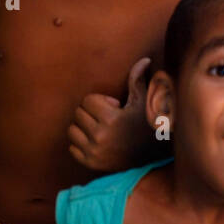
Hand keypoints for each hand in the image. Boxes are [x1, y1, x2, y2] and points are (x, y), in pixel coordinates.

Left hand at [67, 57, 154, 171]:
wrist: (151, 158)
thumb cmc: (146, 124)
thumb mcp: (143, 103)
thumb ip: (138, 80)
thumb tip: (144, 60)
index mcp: (112, 119)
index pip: (87, 101)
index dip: (100, 101)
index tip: (114, 107)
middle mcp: (100, 136)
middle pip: (78, 114)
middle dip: (90, 112)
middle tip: (106, 117)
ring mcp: (94, 151)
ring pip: (72, 130)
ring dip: (83, 127)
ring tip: (99, 128)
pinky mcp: (90, 163)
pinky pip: (72, 147)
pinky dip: (81, 143)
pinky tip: (97, 141)